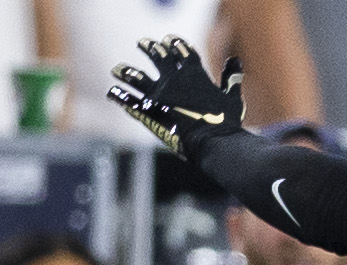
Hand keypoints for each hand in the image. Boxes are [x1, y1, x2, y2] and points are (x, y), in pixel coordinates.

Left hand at [106, 36, 245, 160]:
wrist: (213, 142)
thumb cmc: (227, 123)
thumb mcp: (233, 98)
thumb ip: (231, 78)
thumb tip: (234, 61)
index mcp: (194, 73)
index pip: (181, 50)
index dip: (174, 42)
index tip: (167, 39)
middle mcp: (173, 79)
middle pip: (157, 56)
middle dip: (149, 47)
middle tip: (143, 43)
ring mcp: (159, 95)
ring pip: (137, 77)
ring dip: (126, 72)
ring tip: (117, 69)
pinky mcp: (149, 112)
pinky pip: (130, 102)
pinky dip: (120, 96)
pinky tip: (112, 92)